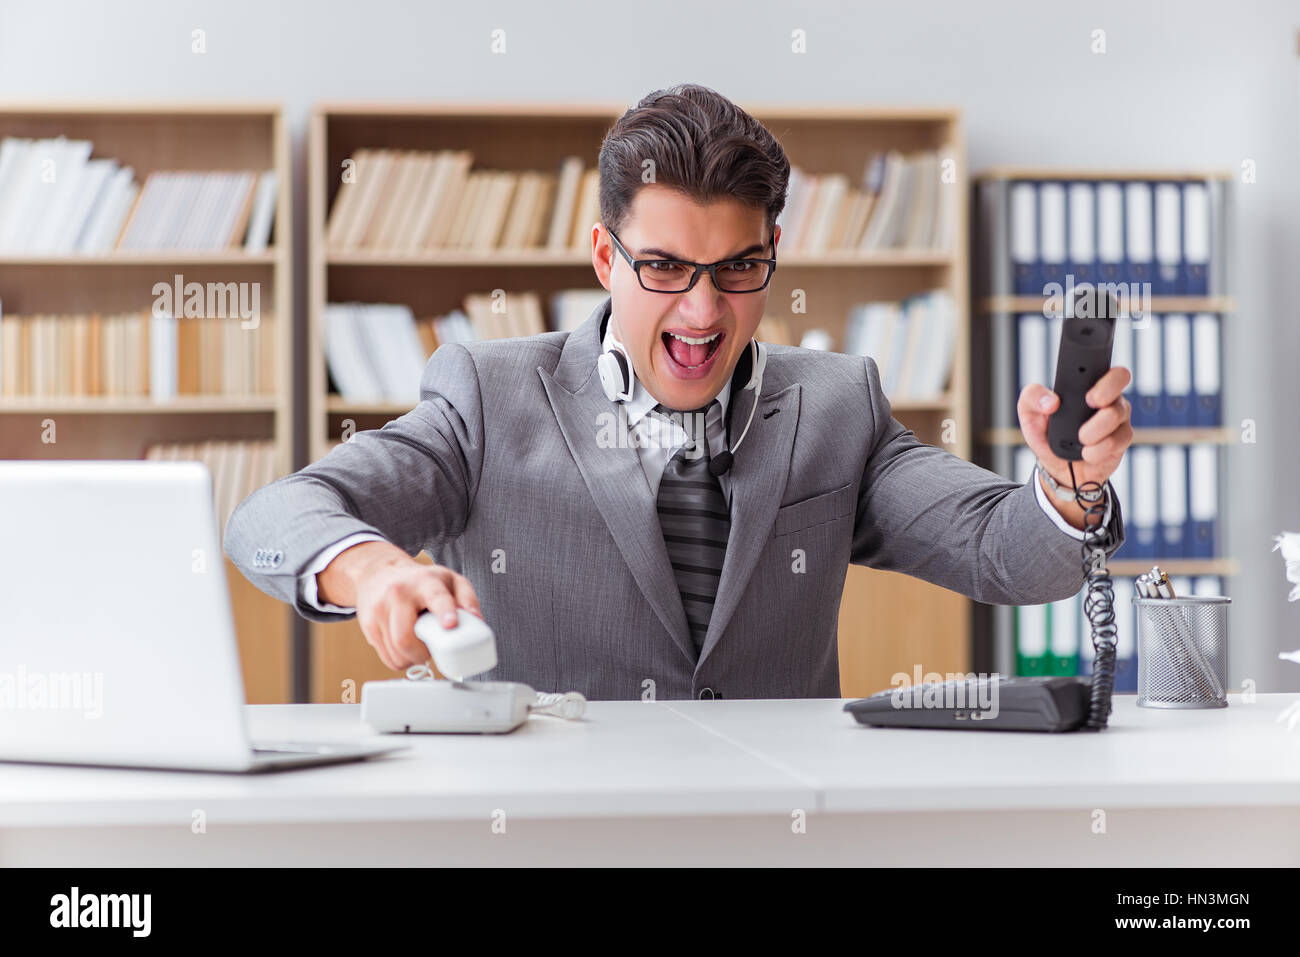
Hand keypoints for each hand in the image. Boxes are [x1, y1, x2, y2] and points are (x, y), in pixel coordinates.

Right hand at [318, 540, 482, 670]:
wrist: (379, 572)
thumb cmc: (419, 580)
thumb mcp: (449, 580)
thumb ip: (467, 599)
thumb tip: (477, 621)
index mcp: (424, 582)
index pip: (435, 597)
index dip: (444, 612)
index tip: (450, 624)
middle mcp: (398, 594)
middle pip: (405, 637)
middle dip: (422, 654)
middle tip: (431, 650)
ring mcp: (379, 610)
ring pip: (395, 652)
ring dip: (412, 659)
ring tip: (420, 647)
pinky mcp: (367, 625)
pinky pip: (386, 657)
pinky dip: (400, 659)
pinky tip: (406, 647)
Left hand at [1017, 366, 1134, 493]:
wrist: (1057, 467)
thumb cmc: (1046, 433)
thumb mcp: (1029, 414)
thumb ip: (1032, 398)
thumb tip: (1051, 401)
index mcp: (1085, 384)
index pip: (1100, 364)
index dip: (1098, 366)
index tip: (1085, 389)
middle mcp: (1106, 396)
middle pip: (1121, 377)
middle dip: (1106, 389)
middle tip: (1090, 403)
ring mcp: (1117, 417)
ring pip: (1117, 413)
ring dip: (1095, 429)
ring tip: (1080, 439)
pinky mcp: (1121, 440)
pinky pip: (1118, 440)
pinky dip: (1098, 449)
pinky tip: (1087, 453)